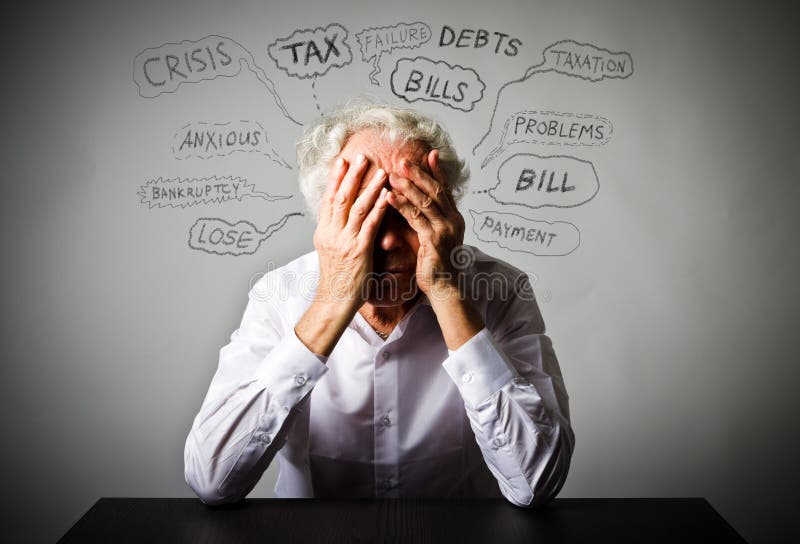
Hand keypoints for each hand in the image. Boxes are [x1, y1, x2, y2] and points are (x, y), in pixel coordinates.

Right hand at [313, 153, 388, 314]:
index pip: (328, 199)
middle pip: (341, 197)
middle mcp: (331, 233)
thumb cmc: (336, 278)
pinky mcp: (359, 251)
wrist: (334, 301)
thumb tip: (339, 216)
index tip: (342, 161)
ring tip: (381, 171)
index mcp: (323, 232)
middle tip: (361, 156)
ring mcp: (344, 241)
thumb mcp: (330, 250)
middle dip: (351, 175)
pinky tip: (386, 196)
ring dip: (369, 187)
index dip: (336, 178)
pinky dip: (378, 208)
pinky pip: (370, 225)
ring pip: (356, 207)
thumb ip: (335, 231)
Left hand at [386, 149, 465, 299]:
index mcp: (454, 218)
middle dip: (419, 173)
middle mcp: (453, 220)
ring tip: (392, 174)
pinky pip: (416, 218)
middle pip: (436, 190)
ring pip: (426, 201)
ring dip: (408, 186)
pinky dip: (402, 205)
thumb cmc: (435, 265)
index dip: (437, 172)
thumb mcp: (432, 237)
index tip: (430, 154)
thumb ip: (426, 221)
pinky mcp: (434, 240)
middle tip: (403, 160)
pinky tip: (389, 196)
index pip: (445, 189)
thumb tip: (415, 206)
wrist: (444, 288)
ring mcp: (445, 230)